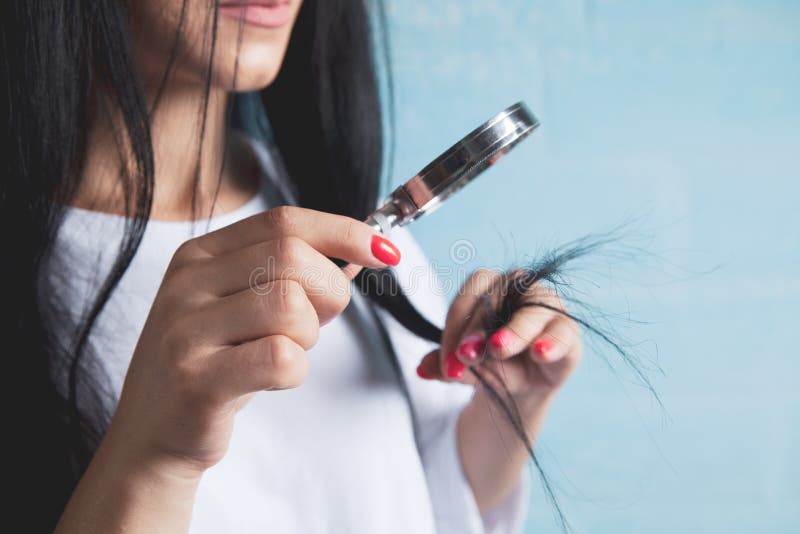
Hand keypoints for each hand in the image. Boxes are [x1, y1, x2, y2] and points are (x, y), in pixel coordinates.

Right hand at [104, 206, 401, 475]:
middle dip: (331, 291)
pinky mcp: (196, 381)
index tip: (385, 251)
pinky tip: (274, 379)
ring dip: (309, 335)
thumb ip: (289, 273)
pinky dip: (296, 371)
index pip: (283, 222)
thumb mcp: (240, 305)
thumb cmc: (214, 364)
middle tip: (321, 320)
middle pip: (292, 257)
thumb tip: (365, 249)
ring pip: (290, 306)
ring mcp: (186, 331)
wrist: (153, 433)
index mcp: (200, 255)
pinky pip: (281, 358)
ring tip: (286, 351)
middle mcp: (187, 284)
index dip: (343, 232)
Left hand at [416, 268, 580, 401]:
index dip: (454, 328)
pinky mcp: (567, 330)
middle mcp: (518, 288)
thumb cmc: (492, 363)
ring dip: (514, 330)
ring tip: (499, 349)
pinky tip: (539, 353)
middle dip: (478, 327)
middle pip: (496, 297)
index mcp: (487, 288)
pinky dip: (550, 341)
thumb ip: (447, 365)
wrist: (522, 386)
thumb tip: (423, 369)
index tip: (449, 362)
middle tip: (466, 354)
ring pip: (532, 309)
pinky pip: (562, 330)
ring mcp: (546, 306)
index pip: (468, 298)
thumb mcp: (466, 368)